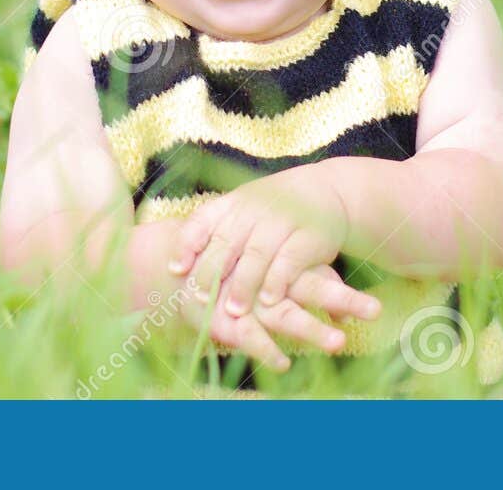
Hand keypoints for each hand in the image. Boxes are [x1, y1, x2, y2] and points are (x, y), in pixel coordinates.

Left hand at [168, 167, 349, 316]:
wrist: (327, 191)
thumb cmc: (275, 209)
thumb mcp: (242, 210)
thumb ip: (214, 232)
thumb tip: (175, 268)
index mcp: (233, 204)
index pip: (202, 221)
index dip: (186, 246)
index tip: (175, 271)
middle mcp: (255, 209)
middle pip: (227, 243)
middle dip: (212, 273)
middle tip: (201, 301)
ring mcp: (283, 220)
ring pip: (257, 255)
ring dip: (245, 285)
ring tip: (235, 310)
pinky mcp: (310, 235)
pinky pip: (290, 260)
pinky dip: (278, 281)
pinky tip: (270, 300)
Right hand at [176, 263, 381, 372]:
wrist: (179, 276)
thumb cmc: (236, 277)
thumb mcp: (269, 277)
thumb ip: (307, 286)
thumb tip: (345, 314)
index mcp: (283, 269)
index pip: (320, 279)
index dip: (346, 296)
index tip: (375, 310)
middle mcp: (271, 284)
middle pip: (311, 289)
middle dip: (343, 300)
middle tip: (373, 311)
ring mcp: (249, 302)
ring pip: (285, 315)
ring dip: (313, 328)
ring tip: (339, 343)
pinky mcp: (225, 321)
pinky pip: (249, 338)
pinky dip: (266, 350)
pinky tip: (284, 363)